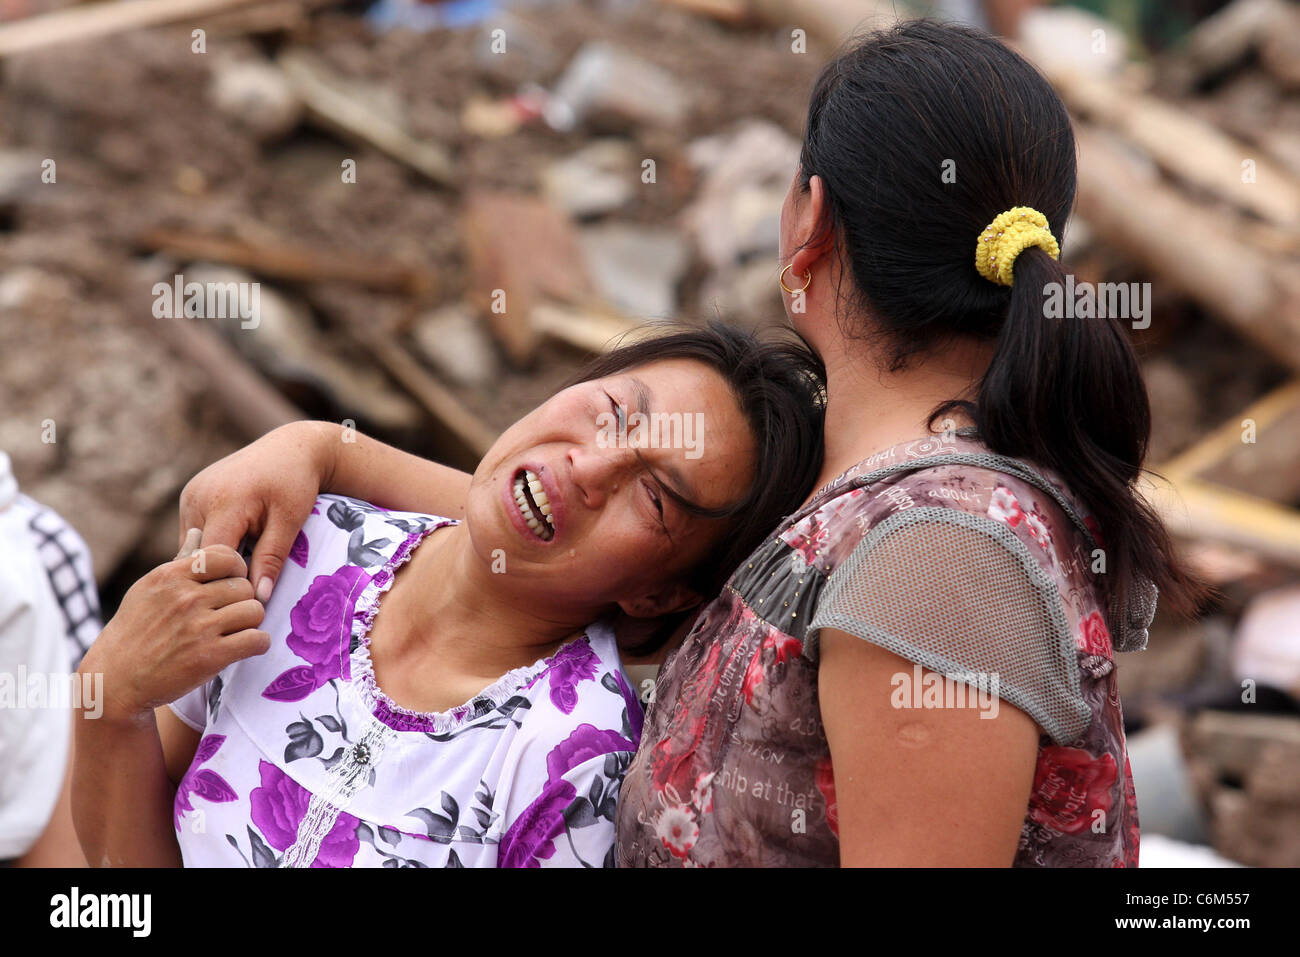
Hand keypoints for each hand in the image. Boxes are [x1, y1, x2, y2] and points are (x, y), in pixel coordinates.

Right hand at [80, 533, 270, 723]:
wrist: (115, 680)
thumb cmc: (134, 632)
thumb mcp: (148, 590)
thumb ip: (179, 565)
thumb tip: (198, 531)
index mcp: (171, 576)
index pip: (225, 555)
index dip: (236, 569)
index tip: (231, 583)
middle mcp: (186, 598)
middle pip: (245, 586)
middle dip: (242, 600)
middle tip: (231, 614)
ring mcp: (199, 627)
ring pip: (255, 611)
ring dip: (251, 623)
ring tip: (236, 630)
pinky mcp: (211, 656)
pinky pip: (257, 640)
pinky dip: (256, 644)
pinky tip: (243, 646)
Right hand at [178, 421, 332, 601]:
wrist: (292, 448)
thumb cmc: (296, 483)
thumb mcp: (289, 522)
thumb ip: (271, 558)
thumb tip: (259, 599)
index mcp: (222, 503)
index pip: (212, 559)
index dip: (227, 582)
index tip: (246, 599)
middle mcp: (197, 497)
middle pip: (197, 554)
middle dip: (216, 576)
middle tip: (238, 594)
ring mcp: (190, 495)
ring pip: (191, 546)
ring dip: (210, 562)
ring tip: (237, 573)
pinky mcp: (191, 495)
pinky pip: (193, 533)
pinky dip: (208, 547)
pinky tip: (232, 554)